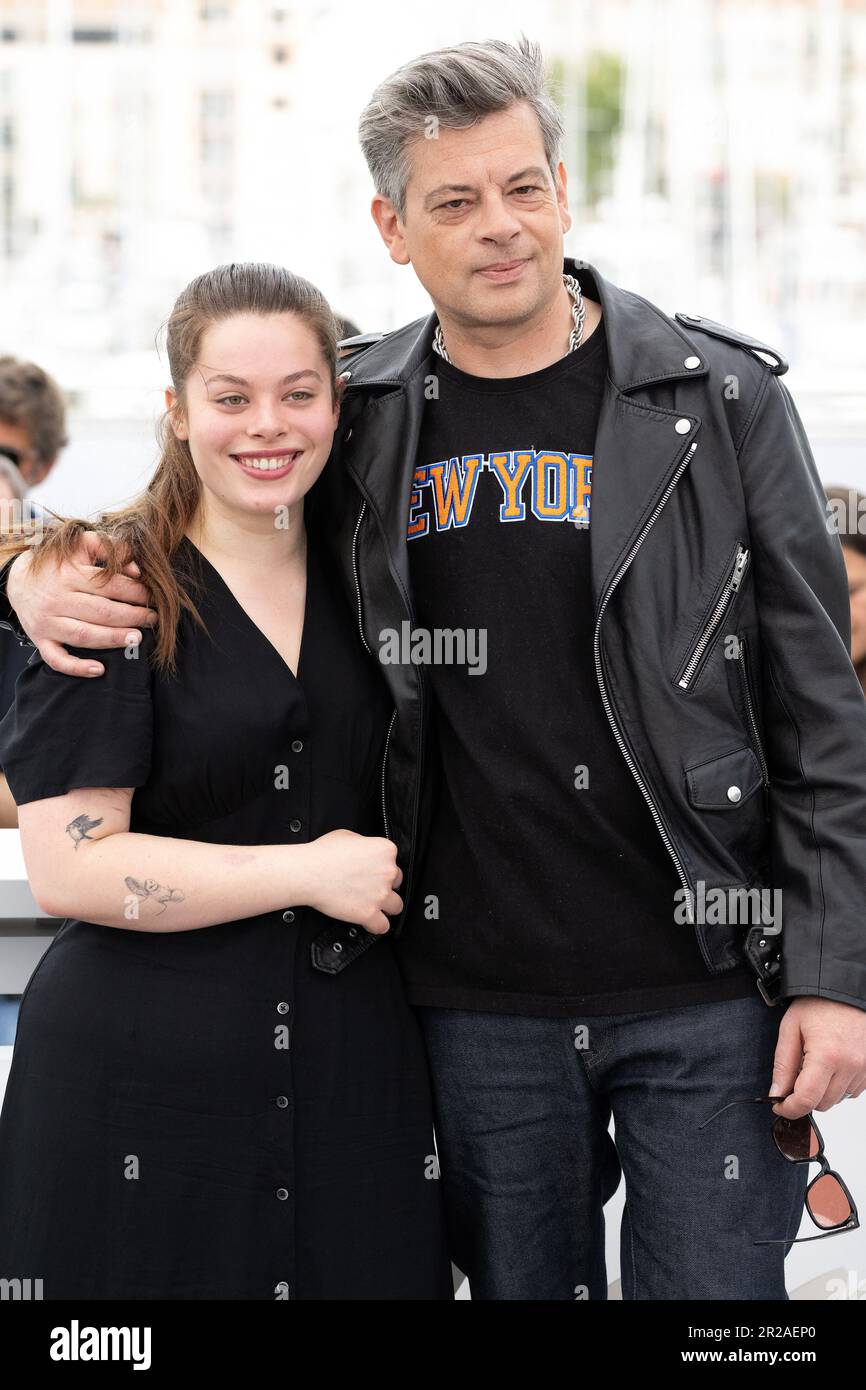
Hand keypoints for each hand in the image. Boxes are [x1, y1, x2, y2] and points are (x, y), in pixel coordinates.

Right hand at [8, 531, 157, 677]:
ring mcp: (47, 622)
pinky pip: (57, 659)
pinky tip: (100, 669)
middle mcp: (57, 599)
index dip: (136, 592)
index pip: (110, 585)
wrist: (17, 579)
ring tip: (137, 638)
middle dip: (132, 617)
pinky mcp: (40, 640)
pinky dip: (77, 668)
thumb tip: (136, 569)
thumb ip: (110, 548)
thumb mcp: (80, 545)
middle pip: (102, 612)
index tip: (153, 596)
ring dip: (113, 639)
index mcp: (69, 574)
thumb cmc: (58, 563)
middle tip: (152, 619)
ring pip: (85, 635)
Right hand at [303, 829, 403, 933]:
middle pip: (397, 883)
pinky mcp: (370, 913)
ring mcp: (381, 894)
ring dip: (386, 906)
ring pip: (396, 906)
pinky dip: (377, 925)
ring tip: (372, 905)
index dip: (382, 867)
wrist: (308, 873)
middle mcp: (388, 871)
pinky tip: (370, 921)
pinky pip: (383, 926)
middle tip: (368, 887)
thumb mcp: (348, 835)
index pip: (394, 862)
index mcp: (385, 851)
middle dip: (385, 885)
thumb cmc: (323, 853)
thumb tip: (367, 852)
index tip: (372, 871)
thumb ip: (365, 845)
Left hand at [770, 997, 865, 1118]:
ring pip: (838, 1099)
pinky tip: (832, 1065)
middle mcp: (850, 1065)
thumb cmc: (820, 1004)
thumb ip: (783, 1064)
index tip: (779, 1106)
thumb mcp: (791, 1028)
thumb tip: (777, 1094)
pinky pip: (853, 1091)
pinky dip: (839, 1085)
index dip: (789, 1109)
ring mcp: (865, 1068)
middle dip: (805, 1097)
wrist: (847, 989)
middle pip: (822, 1104)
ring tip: (817, 1064)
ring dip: (823, 1091)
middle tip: (796, 1076)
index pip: (806, 1100)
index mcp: (827, 1055)